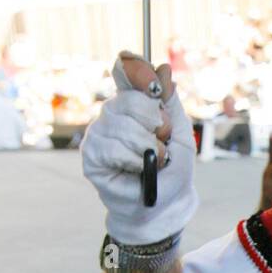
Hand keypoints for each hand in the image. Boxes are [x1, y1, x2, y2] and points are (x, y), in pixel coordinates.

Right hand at [81, 50, 198, 243]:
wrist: (164, 204)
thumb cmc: (171, 169)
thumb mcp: (180, 132)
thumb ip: (171, 102)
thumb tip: (164, 68)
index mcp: (132, 103)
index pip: (127, 71)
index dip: (138, 71)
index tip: (155, 85)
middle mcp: (112, 113)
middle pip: (130, 101)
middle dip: (155, 124)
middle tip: (163, 143)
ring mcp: (99, 133)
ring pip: (124, 127)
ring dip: (147, 148)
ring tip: (154, 161)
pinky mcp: (91, 155)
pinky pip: (114, 148)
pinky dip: (134, 160)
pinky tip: (137, 170)